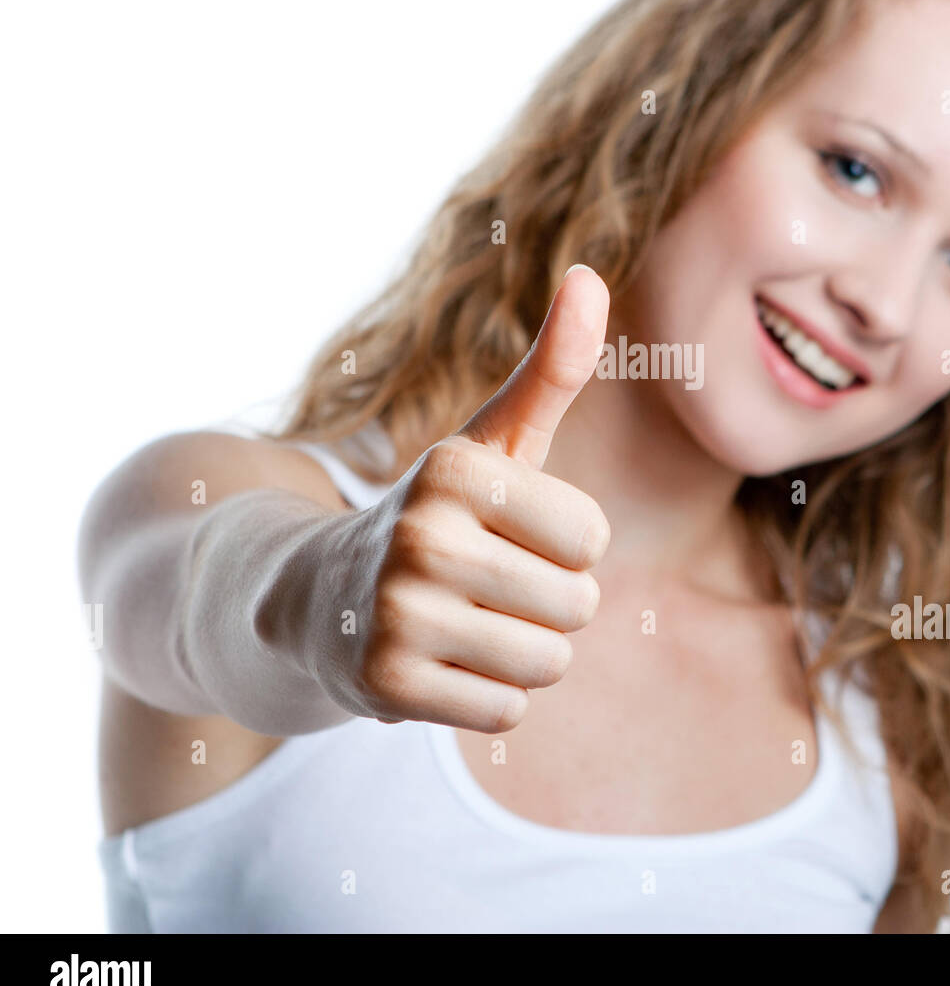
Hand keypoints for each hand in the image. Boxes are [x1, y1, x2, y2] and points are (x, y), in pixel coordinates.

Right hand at [304, 265, 611, 731]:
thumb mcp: (494, 440)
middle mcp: (421, 536)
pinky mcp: (385, 689)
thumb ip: (551, 368)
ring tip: (465, 621)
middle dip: (548, 602)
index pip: (593, 538)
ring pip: (549, 663)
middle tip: (484, 583)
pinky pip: (507, 711)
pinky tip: (439, 662)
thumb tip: (590, 275)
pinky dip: (486, 694)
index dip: (564, 543)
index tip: (507, 532)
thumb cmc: (440, 513)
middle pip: (578, 605)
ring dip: (522, 651)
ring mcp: (398, 615)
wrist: (320, 595)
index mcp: (456, 469)